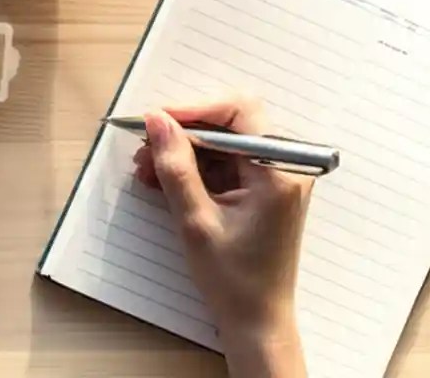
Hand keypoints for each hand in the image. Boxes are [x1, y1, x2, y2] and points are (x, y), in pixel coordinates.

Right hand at [133, 98, 311, 376]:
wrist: (257, 319)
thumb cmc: (234, 279)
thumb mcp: (195, 220)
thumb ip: (176, 166)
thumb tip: (157, 121)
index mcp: (279, 172)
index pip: (240, 113)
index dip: (195, 110)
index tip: (158, 120)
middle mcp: (284, 168)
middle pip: (230, 125)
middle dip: (184, 133)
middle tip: (145, 146)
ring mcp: (274, 179)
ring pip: (222, 144)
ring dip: (183, 152)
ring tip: (146, 168)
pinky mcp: (262, 190)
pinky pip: (224, 164)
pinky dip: (193, 169)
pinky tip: (162, 180)